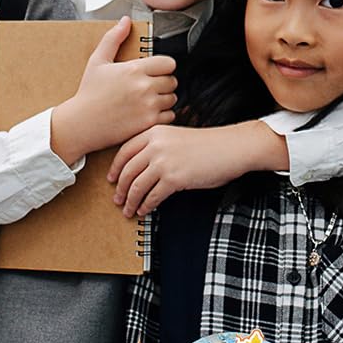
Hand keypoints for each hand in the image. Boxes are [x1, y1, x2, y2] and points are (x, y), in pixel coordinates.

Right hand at [49, 18, 176, 160]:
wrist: (81, 123)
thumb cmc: (89, 93)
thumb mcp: (97, 61)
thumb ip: (113, 38)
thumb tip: (125, 21)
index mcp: (134, 69)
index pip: (169, 63)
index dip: (163, 67)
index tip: (155, 71)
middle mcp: (144, 87)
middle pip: (172, 81)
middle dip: (164, 83)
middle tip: (151, 87)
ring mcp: (147, 106)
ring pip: (173, 98)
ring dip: (165, 99)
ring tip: (149, 100)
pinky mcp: (148, 122)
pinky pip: (170, 115)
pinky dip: (163, 115)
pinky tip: (149, 112)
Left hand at [108, 121, 286, 216]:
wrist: (231, 148)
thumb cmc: (209, 144)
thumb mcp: (177, 137)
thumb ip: (157, 147)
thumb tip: (139, 169)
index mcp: (155, 132)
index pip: (124, 151)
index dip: (115, 168)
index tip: (110, 179)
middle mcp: (156, 145)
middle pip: (127, 171)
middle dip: (120, 189)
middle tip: (117, 200)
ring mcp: (164, 162)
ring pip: (136, 186)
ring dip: (130, 202)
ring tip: (129, 210)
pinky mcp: (174, 179)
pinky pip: (152, 197)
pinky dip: (146, 206)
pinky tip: (145, 210)